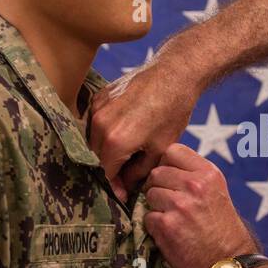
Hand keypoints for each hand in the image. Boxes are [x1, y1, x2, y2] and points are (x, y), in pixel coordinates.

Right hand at [90, 56, 199, 201]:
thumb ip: (138, 172)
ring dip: (105, 150)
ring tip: (124, 156)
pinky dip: (104, 131)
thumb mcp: (160, 149)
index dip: (113, 186)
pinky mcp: (99, 96)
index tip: (122, 194)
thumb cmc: (172, 112)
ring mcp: (96, 108)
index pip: (105, 173)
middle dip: (108, 169)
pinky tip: (122, 133)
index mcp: (115, 141)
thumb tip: (126, 185)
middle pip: (96, 157)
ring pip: (92, 139)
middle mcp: (99, 125)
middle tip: (124, 177)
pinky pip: (95, 121)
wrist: (174, 74)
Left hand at [142, 144, 257, 267]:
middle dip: (158, 187)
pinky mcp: (166, 225)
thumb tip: (164, 166)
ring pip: (149, 194)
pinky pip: (147, 217)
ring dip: (155, 207)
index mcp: (209, 174)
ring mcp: (179, 205)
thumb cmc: (222, 231)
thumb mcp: (216, 194)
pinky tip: (171, 234)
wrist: (228, 264)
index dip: (166, 163)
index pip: (173, 150)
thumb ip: (194, 178)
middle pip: (156, 172)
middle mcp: (194, 185)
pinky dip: (154, 227)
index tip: (169, 177)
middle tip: (169, 204)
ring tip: (173, 220)